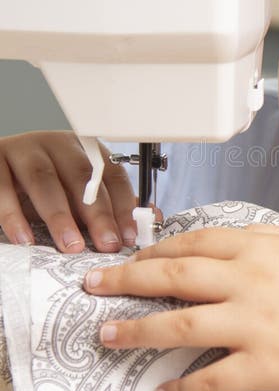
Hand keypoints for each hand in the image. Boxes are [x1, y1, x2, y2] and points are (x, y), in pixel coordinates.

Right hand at [0, 131, 136, 252]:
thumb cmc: (42, 188)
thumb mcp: (77, 195)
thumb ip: (109, 207)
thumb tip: (152, 220)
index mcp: (83, 150)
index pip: (112, 174)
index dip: (124, 206)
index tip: (131, 236)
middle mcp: (55, 144)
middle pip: (81, 176)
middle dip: (97, 214)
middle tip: (107, 244)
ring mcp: (23, 150)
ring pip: (44, 180)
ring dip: (59, 216)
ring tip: (71, 246)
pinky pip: (3, 189)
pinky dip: (14, 216)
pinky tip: (25, 239)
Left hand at [84, 225, 278, 390]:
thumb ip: (261, 245)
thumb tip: (221, 249)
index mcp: (261, 247)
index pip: (192, 243)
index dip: (153, 252)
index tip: (130, 262)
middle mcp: (252, 279)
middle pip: (173, 276)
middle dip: (125, 280)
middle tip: (92, 286)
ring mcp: (257, 323)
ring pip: (179, 325)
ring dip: (136, 330)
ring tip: (107, 335)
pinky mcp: (267, 366)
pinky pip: (210, 378)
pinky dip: (180, 388)